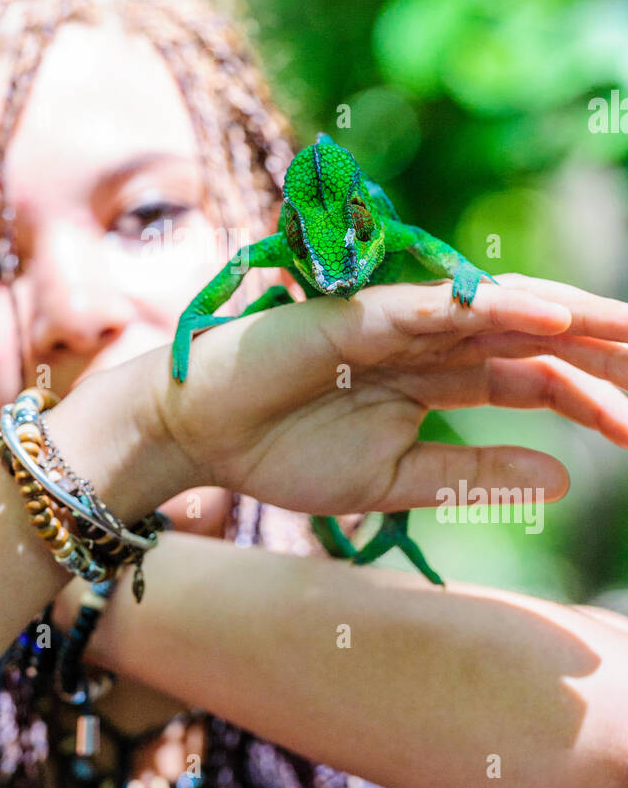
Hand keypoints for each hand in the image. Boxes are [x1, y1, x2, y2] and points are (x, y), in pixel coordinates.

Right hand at [149, 275, 627, 517]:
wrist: (201, 435)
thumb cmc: (286, 451)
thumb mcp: (396, 480)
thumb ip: (474, 475)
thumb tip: (563, 478)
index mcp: (443, 378)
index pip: (540, 377)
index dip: (597, 401)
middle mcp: (433, 341)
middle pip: (538, 336)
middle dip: (607, 352)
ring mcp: (400, 322)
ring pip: (503, 310)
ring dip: (572, 318)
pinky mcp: (361, 315)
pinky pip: (439, 307)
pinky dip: (495, 307)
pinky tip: (553, 319)